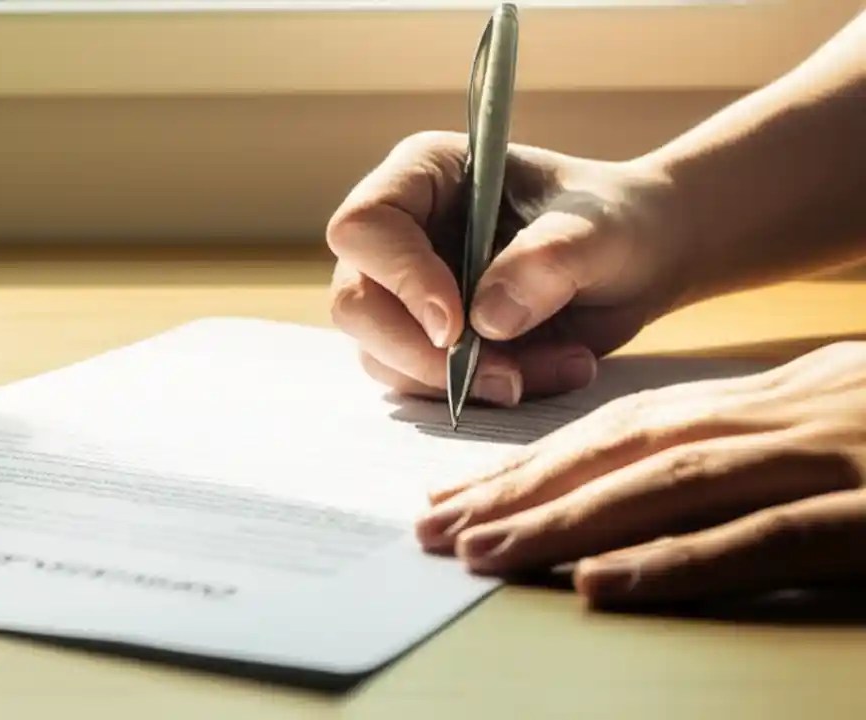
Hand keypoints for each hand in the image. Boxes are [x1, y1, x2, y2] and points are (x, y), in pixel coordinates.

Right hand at [325, 131, 689, 405]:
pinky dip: (479, 394)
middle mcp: (399, 233)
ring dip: (461, 382)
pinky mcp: (423, 340)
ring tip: (556, 366)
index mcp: (423, 176)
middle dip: (421, 353)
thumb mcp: (599, 231)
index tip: (456, 325)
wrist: (640, 260)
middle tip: (504, 376)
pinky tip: (547, 372)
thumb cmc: (617, 222)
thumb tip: (486, 320)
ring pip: (381, 355)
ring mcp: (404, 291)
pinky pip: (419, 384)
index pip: (364, 227)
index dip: (399, 277)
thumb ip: (547, 261)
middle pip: (355, 302)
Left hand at [416, 341, 865, 607]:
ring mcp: (820, 462)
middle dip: (520, 490)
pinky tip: (600, 584)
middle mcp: (775, 420)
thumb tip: (656, 471)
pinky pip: (764, 539)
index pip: (626, 430)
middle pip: (624, 452)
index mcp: (760, 402)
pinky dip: (677, 560)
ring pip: (668, 486)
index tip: (460, 494)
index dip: (536, 462)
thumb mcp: (829, 420)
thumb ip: (746, 439)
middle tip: (435, 527)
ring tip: (480, 551)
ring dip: (566, 520)